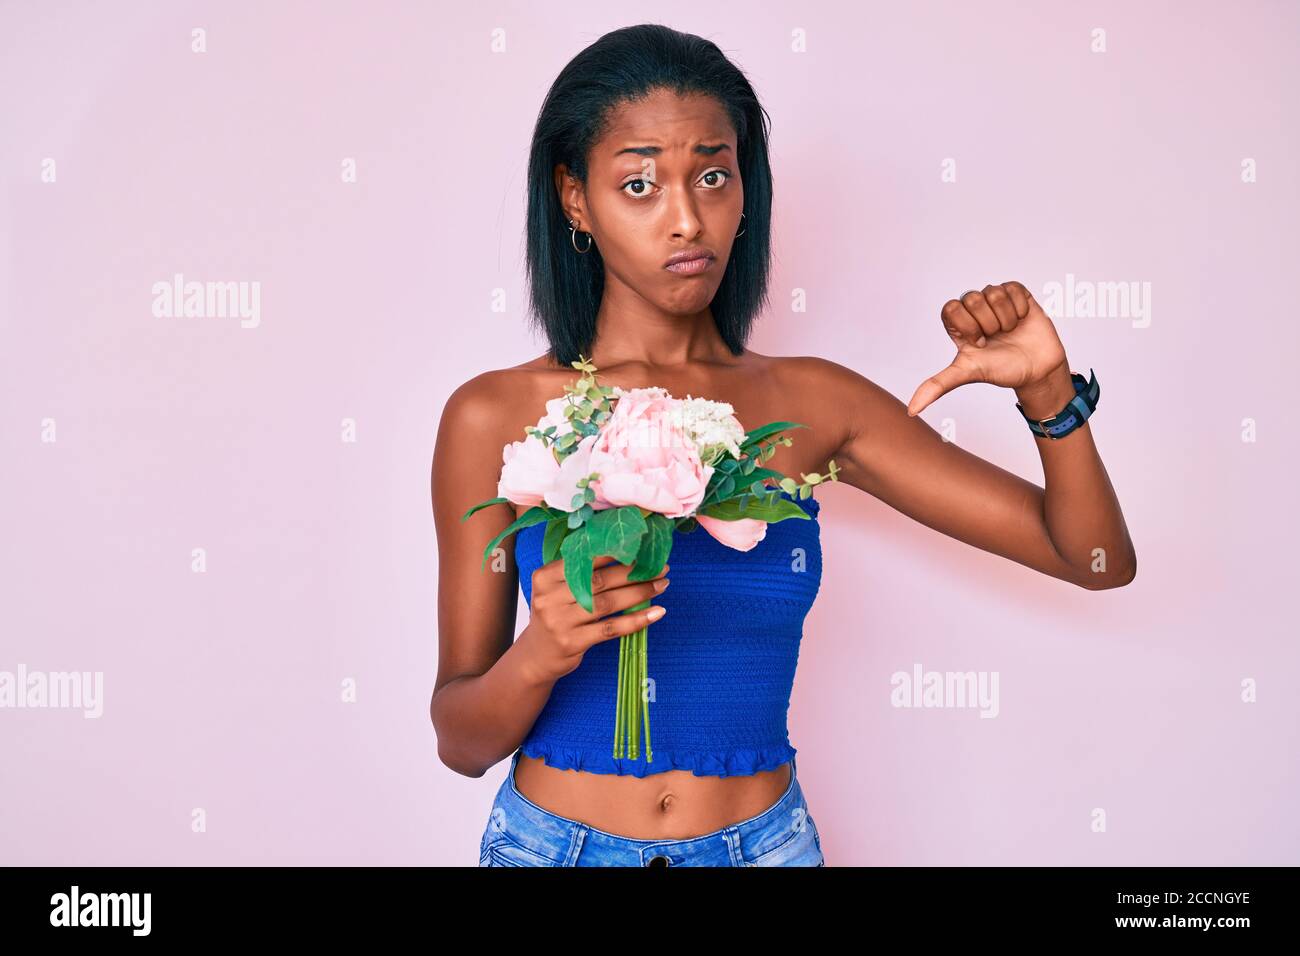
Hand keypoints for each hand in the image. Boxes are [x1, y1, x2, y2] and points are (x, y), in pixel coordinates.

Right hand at [518, 555, 669, 682]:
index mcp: (545, 576)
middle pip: (600, 580)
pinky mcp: (572, 642)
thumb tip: (625, 554)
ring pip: (608, 603)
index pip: (586, 558)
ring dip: (639, 593)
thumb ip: (580, 572)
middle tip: (661, 567)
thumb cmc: (555, 614)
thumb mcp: (556, 589)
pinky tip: (655, 613)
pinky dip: (635, 620)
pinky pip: (610, 628)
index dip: (616, 552)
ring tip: (661, 585)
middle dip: (634, 573)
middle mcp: (549, 597)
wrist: (537, 656)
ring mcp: (560, 621)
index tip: (642, 549)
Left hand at [907, 281, 1068, 416]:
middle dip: (987, 323)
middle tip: (995, 338)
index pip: (951, 308)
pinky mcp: (1017, 294)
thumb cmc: (1001, 370)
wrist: (1037, 371)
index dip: (967, 326)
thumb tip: (911, 410)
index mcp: (959, 324)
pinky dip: (1020, 308)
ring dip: (1005, 318)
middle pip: (971, 298)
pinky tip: (1022, 320)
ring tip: (1009, 331)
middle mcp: (975, 309)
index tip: (977, 343)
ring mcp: (996, 300)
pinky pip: (1012, 288)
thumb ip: (938, 385)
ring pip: (993, 293)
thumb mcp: (967, 374)